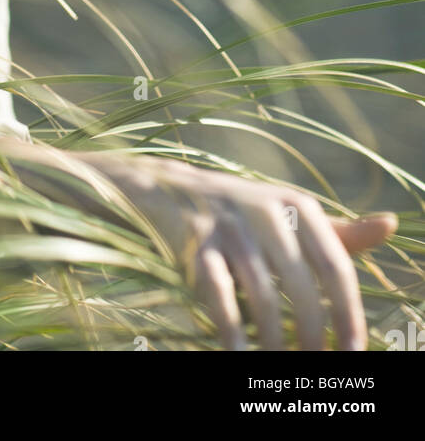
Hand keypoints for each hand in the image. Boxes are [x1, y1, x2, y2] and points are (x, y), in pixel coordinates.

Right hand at [83, 152, 395, 350]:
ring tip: (277, 370)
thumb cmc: (243, 213)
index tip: (352, 354)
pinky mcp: (193, 241)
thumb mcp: (291, 215)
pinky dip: (233, 333)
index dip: (348, 316)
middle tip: (312, 370)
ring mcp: (227, 225)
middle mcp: (265, 210)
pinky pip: (219, 296)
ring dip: (273, 343)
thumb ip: (338, 232)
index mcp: (297, 205)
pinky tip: (240, 356)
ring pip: (262, 297)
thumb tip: (390, 224)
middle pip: (301, 288)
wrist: (168, 187)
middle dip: (311, 338)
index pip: (336, 268)